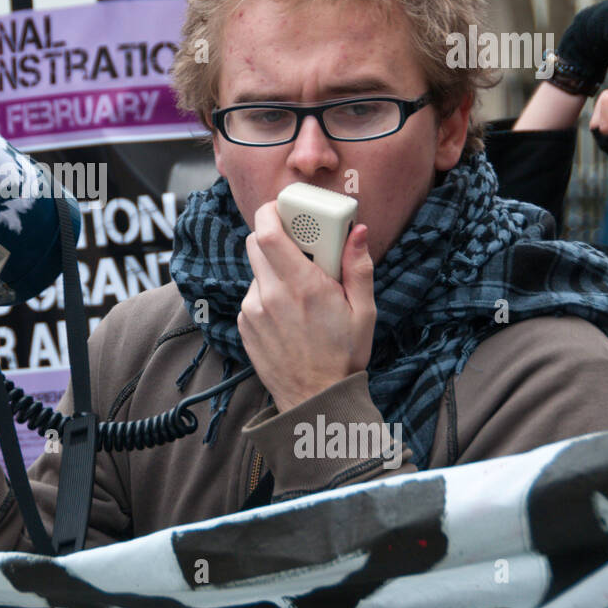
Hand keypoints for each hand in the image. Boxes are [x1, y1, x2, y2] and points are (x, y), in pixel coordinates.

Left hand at [237, 201, 375, 411]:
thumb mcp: (364, 311)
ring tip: (300, 291)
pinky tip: (288, 312)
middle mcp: (271, 294)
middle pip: (256, 243)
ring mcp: (252, 310)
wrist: (314, 399)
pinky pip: (252, 294)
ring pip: (256, 269)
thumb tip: (358, 231)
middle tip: (300, 245)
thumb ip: (358, 267)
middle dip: (274, 235)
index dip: (271, 212)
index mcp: (302, 286)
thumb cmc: (344, 356)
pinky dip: (267, 293)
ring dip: (274, 268)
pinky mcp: (244, 324)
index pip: (269, 232)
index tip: (283, 208)